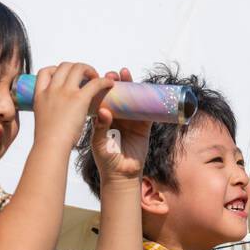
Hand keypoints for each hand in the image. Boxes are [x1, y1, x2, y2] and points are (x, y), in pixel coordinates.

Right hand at [31, 61, 114, 149]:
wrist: (50, 146)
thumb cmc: (47, 140)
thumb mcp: (42, 120)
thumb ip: (48, 112)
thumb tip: (55, 115)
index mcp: (40, 94)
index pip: (44, 72)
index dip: (56, 70)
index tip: (65, 77)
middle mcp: (52, 89)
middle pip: (64, 66)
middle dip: (77, 67)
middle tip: (86, 77)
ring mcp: (65, 92)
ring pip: (78, 68)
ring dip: (89, 70)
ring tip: (96, 78)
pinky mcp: (79, 99)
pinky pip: (95, 83)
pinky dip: (104, 81)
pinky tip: (109, 84)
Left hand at [91, 67, 151, 183]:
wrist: (121, 175)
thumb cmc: (106, 160)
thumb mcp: (99, 143)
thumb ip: (100, 128)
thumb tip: (103, 111)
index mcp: (103, 118)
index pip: (103, 98)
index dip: (103, 86)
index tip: (101, 78)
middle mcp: (118, 116)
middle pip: (119, 95)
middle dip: (118, 82)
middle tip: (116, 74)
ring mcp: (131, 120)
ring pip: (133, 99)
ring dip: (132, 87)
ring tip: (127, 75)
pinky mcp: (144, 127)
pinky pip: (149, 111)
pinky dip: (150, 101)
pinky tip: (150, 90)